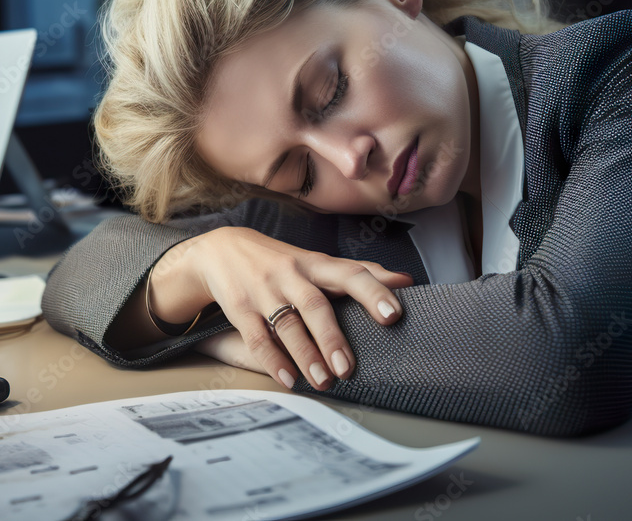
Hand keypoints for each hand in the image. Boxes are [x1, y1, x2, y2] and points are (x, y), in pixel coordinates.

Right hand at [183, 226, 413, 390]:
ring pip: (287, 324)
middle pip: (315, 305)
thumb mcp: (321, 263)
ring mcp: (265, 291)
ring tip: (324, 381)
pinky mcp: (241, 308)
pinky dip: (272, 360)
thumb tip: (408, 281)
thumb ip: (362, 273)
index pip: (351, 274)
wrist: (224, 250)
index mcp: (318, 264)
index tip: (393, 314)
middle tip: (348, 368)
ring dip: (306, 354)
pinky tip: (288, 379)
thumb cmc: (286, 262)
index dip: (374, 291)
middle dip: (332, 337)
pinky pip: (257, 337)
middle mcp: (293, 275)